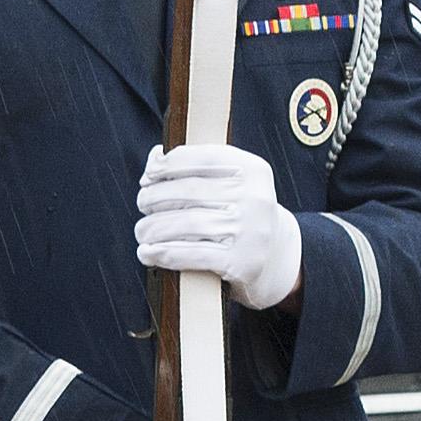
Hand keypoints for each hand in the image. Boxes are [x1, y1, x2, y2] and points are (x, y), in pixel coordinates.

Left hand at [135, 142, 303, 312]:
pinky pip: (191, 254)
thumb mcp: (233, 183)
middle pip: (188, 192)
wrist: (278, 256)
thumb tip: (154, 159)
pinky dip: (162, 253)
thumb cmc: (242, 214)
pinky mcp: (241, 262)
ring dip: (153, 228)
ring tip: (142, 231)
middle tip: (142, 205)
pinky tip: (147, 253)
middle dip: (155, 198)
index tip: (148, 176)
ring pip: (185, 224)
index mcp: (253, 169)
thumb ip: (198, 168)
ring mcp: (250, 231)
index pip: (201, 158)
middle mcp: (255, 197)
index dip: (167, 165)